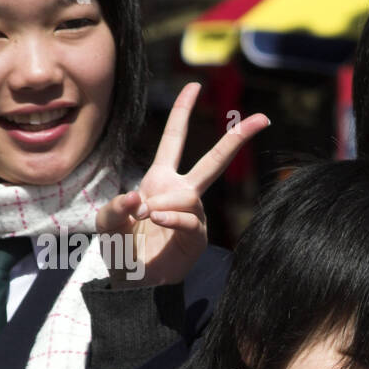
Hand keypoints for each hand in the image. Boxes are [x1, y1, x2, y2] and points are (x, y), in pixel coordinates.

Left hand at [95, 82, 267, 287]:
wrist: (132, 283)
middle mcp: (181, 193)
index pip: (174, 139)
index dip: (182, 111)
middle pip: (212, 161)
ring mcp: (192, 215)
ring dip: (165, 203)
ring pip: (189, 195)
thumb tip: (140, 198)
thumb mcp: (106, 222)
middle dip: (236, 139)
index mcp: (160, 180)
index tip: (194, 85)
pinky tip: (157, 220)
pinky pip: (190, 219)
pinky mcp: (196, 238)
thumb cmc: (120, 248)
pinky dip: (172, 218)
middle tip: (262, 119)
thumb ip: (115, 206)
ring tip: (146, 217)